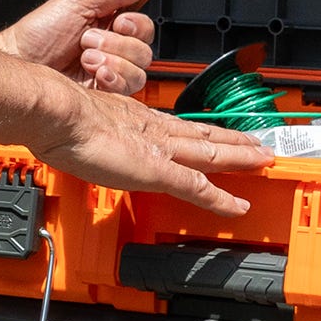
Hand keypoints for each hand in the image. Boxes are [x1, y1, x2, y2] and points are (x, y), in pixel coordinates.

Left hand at [0, 0, 160, 94]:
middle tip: (88, 39)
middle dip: (116, 43)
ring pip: (139, 70)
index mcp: (109, 24)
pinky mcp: (104, 92)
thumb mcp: (77, 3)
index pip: (143, 26)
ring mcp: (109, 71)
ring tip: (86, 57)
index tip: (118, 21)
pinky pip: (128, 89)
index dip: (135, 24)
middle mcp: (112, 48)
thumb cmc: (39, 33)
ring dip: (113, 61)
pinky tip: (95, 74)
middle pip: (144, 49)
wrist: (20, 61)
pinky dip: (114, 79)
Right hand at [29, 83, 270, 213]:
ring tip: (264, 160)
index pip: (180, 126)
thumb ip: (92, 130)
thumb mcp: (80, 124)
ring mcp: (160, 150)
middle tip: (259, 145)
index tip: (216, 133)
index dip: (202, 130)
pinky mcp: (159, 170)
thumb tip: (84, 135)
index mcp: (136, 118)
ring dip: (240, 158)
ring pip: (211, 154)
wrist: (57, 114)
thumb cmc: (58, 120)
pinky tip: (237, 206)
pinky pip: (198, 188)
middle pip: (205, 136)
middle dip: (234, 141)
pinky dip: (220, 199)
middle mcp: (154, 130)